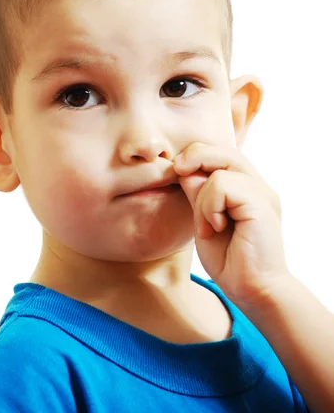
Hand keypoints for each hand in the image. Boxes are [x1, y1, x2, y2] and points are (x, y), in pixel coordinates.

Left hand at [173, 142, 290, 307]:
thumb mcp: (204, 219)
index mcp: (245, 186)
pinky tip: (217, 227)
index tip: (178, 174)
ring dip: (203, 195)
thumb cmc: (230, 260)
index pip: (219, 152)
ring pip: (220, 164)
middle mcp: (257, 184)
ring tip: (207, 223)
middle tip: (178, 173)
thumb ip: (197, 193)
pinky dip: (210, 205)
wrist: (253, 292)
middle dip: (194, 157)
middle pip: (222, 148)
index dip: (195, 156)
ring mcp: (262, 192)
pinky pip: (223, 184)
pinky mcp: (262, 203)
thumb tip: (182, 167)